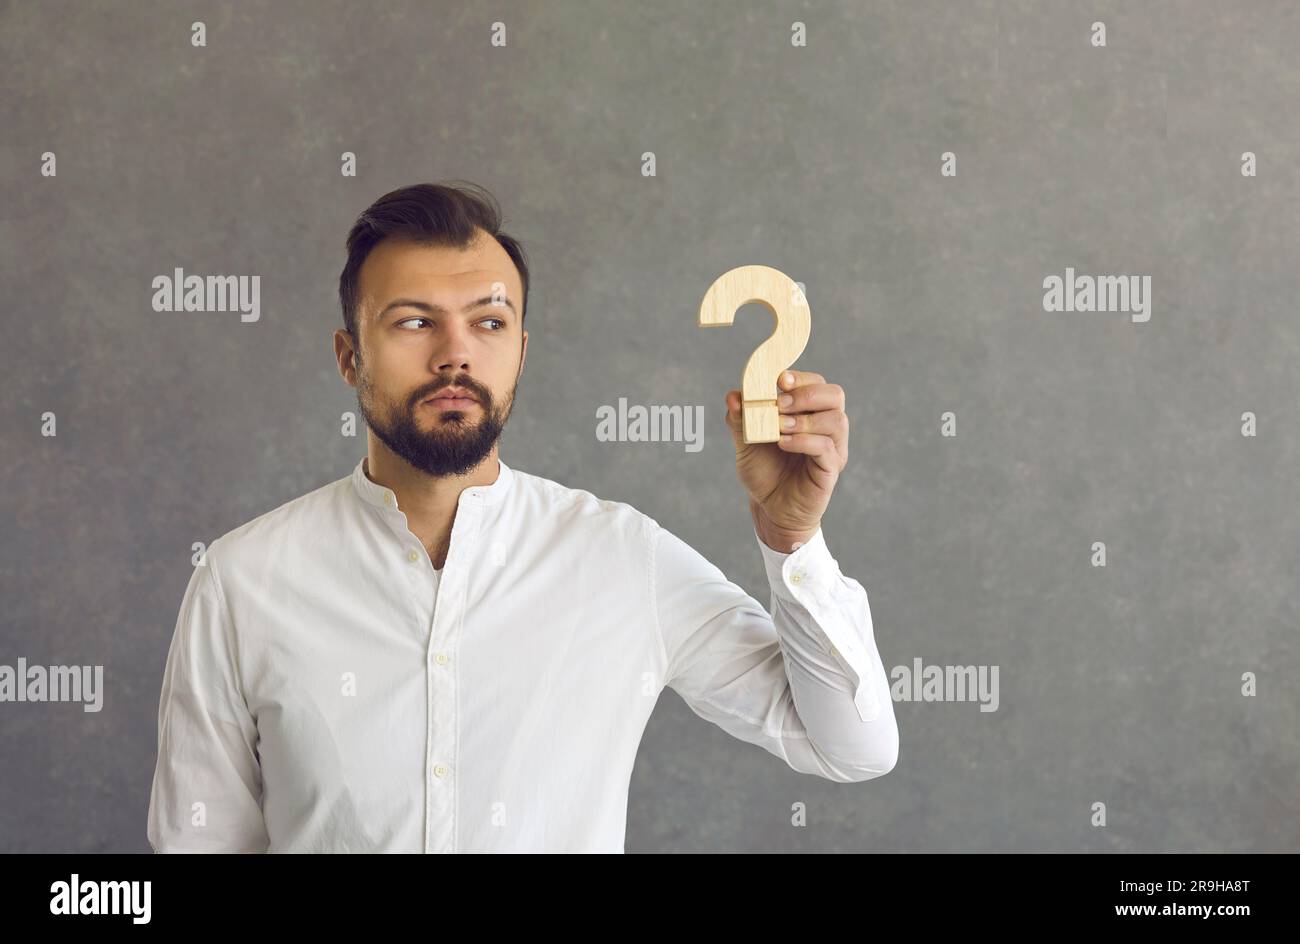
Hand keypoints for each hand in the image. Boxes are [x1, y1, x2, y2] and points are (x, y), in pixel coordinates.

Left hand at [724, 369, 848, 552]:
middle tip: (779, 403)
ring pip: (836, 420)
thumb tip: (733, 396)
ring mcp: (832, 448)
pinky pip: (826, 448)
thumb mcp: (745, 443)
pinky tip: (782, 443)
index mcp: (809, 413)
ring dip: (805, 419)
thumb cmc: (763, 472)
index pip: (816, 383)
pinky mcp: (830, 470)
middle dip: (806, 394)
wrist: (769, 509)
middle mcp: (826, 427)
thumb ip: (739, 420)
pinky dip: (803, 441)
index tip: (778, 380)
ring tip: (779, 427)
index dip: (800, 377)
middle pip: (834, 395)